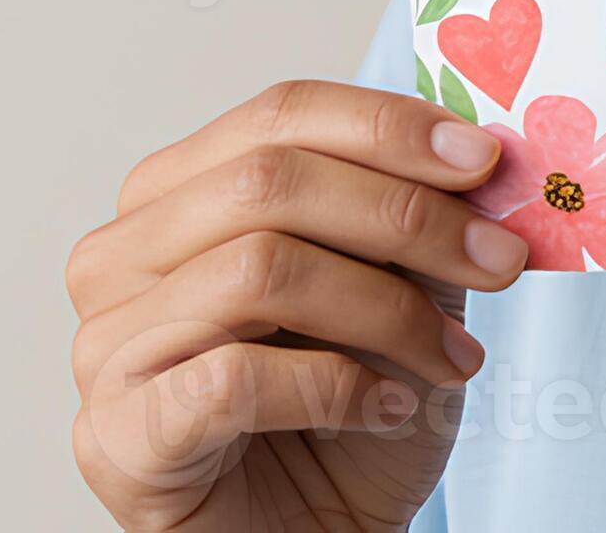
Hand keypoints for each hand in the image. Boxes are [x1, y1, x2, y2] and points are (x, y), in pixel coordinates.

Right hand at [66, 80, 531, 531]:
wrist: (318, 532)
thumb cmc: (348, 406)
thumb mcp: (398, 285)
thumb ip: (417, 211)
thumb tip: (484, 148)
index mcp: (176, 193)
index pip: (278, 115)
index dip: (387, 127)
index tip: (485, 159)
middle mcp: (120, 256)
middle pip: (267, 183)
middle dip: (406, 216)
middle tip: (500, 262)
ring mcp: (105, 345)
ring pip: (258, 271)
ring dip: (387, 311)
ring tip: (454, 358)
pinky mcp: (115, 434)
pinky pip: (231, 380)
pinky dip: (334, 388)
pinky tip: (386, 409)